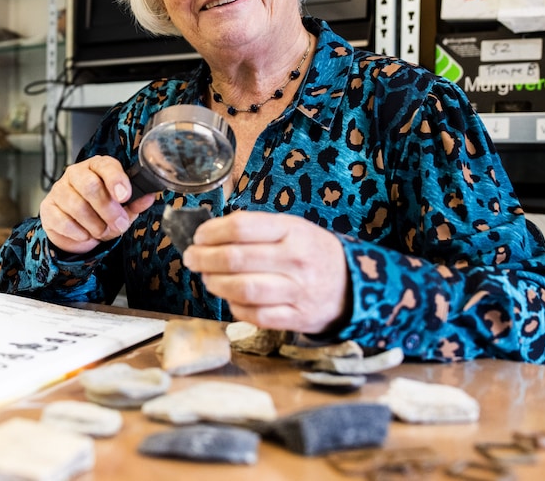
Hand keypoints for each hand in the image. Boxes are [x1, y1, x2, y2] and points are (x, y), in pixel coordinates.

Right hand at [40, 155, 156, 254]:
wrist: (76, 231)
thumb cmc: (101, 213)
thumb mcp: (122, 208)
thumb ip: (135, 202)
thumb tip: (148, 197)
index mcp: (97, 167)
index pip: (106, 166)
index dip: (116, 181)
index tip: (125, 197)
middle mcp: (76, 173)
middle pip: (90, 186)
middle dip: (108, 210)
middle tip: (118, 224)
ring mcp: (59, 189)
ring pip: (77, 206)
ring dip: (95, 225)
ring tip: (101, 231)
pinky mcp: (48, 207)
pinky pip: (63, 221)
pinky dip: (79, 233)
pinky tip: (85, 234)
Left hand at [183, 211, 348, 333]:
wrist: (353, 285)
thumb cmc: (312, 253)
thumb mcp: (293, 228)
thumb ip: (257, 229)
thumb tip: (210, 234)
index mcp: (293, 231)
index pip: (242, 227)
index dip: (212, 232)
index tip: (198, 236)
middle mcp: (296, 260)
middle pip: (236, 259)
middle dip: (204, 259)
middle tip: (192, 258)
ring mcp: (297, 291)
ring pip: (243, 289)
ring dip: (215, 284)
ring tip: (206, 278)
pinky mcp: (296, 318)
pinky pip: (256, 315)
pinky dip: (235, 307)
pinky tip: (229, 298)